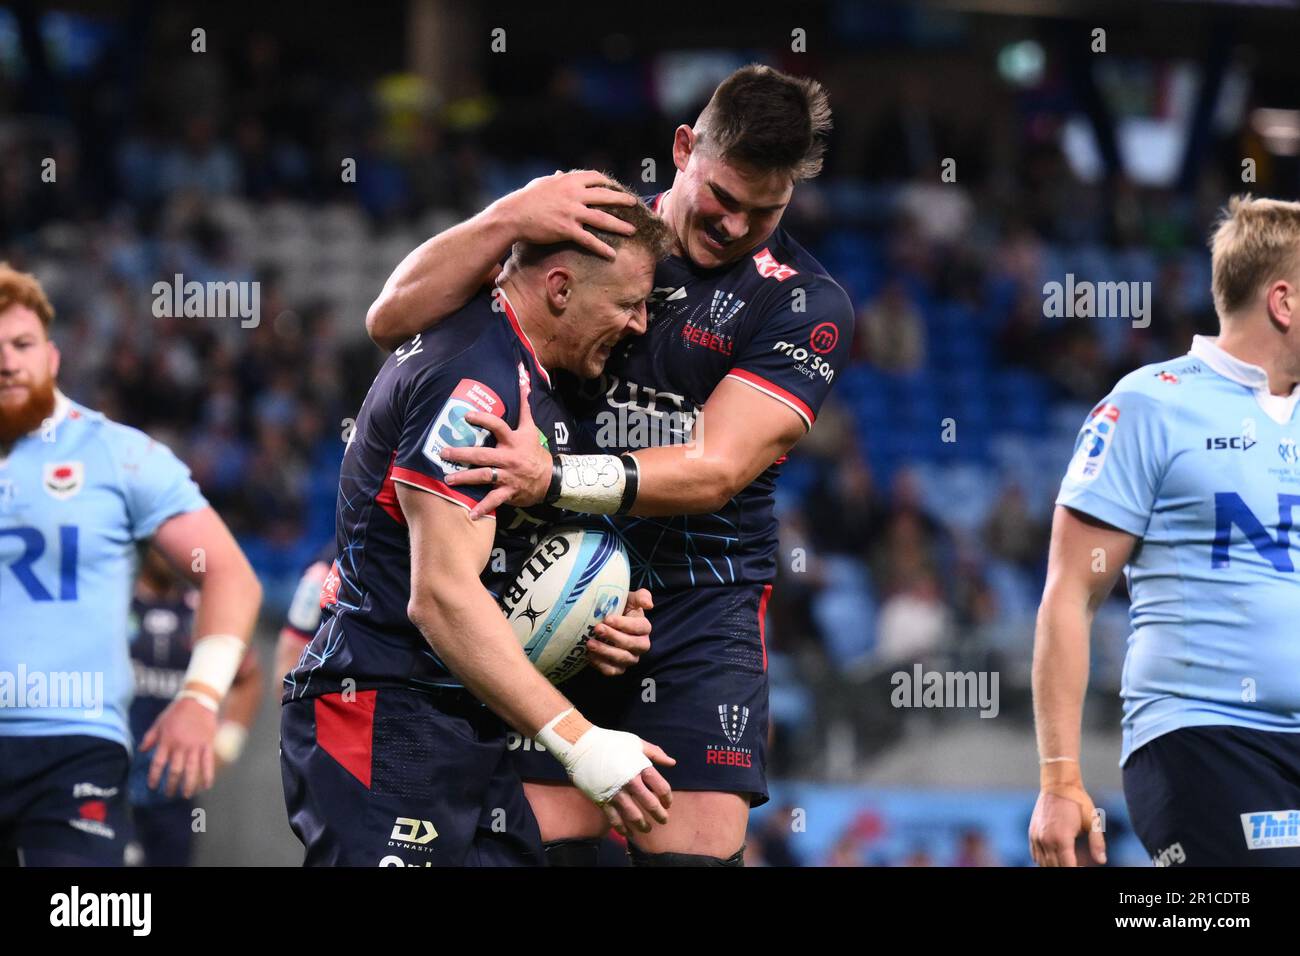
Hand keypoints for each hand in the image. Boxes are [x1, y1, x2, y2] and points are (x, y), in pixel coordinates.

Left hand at [141, 695, 218, 798]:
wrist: (198, 700)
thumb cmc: (176, 712)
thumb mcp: (159, 722)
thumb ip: (150, 738)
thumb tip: (141, 751)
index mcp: (167, 741)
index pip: (158, 764)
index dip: (154, 777)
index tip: (152, 786)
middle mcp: (181, 746)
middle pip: (175, 770)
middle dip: (170, 785)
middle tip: (168, 794)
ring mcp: (195, 746)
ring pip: (192, 770)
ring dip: (188, 784)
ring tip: (185, 794)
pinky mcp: (207, 744)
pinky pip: (208, 762)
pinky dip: (208, 775)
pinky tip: (206, 786)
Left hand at [443, 374, 551, 517]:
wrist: (551, 478)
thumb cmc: (535, 451)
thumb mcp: (531, 428)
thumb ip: (524, 404)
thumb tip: (523, 378)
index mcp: (513, 440)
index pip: (497, 426)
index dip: (483, 420)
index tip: (466, 416)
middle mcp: (508, 457)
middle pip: (482, 455)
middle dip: (462, 454)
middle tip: (445, 453)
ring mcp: (508, 476)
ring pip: (484, 477)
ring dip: (465, 479)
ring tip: (447, 480)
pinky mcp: (509, 492)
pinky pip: (494, 501)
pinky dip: (482, 508)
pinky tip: (470, 514)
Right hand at [497, 170, 637, 258]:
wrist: (513, 215)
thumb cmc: (526, 199)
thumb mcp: (542, 184)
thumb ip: (556, 180)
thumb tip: (561, 173)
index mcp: (568, 181)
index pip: (595, 177)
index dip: (608, 182)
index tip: (615, 187)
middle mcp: (574, 195)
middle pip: (605, 196)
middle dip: (622, 200)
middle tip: (634, 204)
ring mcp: (572, 213)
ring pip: (602, 219)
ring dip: (619, 225)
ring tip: (632, 230)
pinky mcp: (567, 230)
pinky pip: (589, 239)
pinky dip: (601, 247)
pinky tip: (611, 254)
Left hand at [587, 589, 652, 676]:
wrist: (606, 623)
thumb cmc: (620, 609)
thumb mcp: (629, 599)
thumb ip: (641, 597)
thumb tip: (649, 605)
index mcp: (644, 627)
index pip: (640, 627)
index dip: (624, 624)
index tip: (608, 619)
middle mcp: (641, 645)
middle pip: (631, 644)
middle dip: (613, 637)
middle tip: (597, 629)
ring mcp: (631, 658)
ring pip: (622, 658)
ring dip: (605, 651)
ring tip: (590, 643)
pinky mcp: (619, 668)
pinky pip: (612, 670)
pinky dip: (600, 664)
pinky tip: (589, 655)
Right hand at [602, 740, 675, 837]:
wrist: (582, 746)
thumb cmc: (611, 743)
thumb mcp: (636, 743)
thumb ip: (655, 753)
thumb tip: (672, 762)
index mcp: (641, 767)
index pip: (661, 787)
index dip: (667, 798)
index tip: (668, 803)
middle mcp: (631, 782)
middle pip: (650, 804)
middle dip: (659, 815)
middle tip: (663, 821)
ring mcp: (616, 792)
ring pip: (633, 815)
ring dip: (642, 825)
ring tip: (647, 829)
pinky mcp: (602, 800)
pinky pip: (614, 818)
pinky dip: (622, 828)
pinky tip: (627, 833)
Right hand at [1028, 777, 1106, 866]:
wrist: (1058, 784)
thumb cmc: (1078, 802)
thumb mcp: (1093, 821)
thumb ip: (1097, 843)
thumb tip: (1102, 861)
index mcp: (1062, 839)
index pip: (1067, 867)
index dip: (1075, 871)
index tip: (1083, 868)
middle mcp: (1046, 839)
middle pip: (1054, 868)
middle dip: (1066, 869)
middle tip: (1078, 865)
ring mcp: (1036, 836)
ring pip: (1042, 863)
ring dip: (1054, 867)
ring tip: (1067, 862)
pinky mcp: (1032, 832)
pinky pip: (1035, 855)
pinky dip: (1043, 861)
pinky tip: (1054, 859)